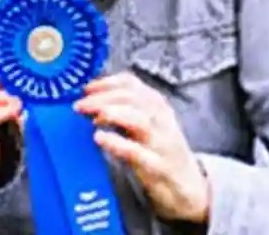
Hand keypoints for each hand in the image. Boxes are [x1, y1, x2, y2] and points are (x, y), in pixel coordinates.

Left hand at [74, 72, 210, 222]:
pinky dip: (117, 143)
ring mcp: (162, 143)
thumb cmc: (160, 151)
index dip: (107, 83)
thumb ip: (125, 110)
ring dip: (112, 113)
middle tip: (80, 105)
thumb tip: (90, 100)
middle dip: (103, 98)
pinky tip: (99, 138)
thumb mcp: (148, 124)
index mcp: (157, 105)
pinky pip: (137, 153)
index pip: (132, 84)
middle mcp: (161, 119)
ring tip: (92, 117)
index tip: (86, 88)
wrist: (188, 185)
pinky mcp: (159, 167)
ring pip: (139, 120)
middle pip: (132, 99)